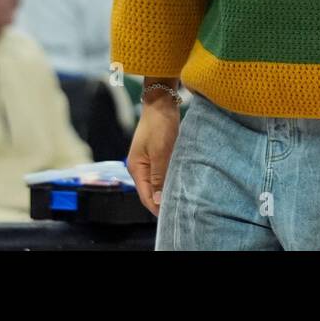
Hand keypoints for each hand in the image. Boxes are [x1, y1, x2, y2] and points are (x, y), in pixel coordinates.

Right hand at [128, 86, 180, 215]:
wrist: (161, 103)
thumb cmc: (159, 125)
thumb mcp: (160, 152)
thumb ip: (159, 177)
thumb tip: (157, 202)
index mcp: (137, 169)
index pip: (146, 197)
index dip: (158, 209)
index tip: (174, 217)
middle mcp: (140, 168)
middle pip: (150, 193)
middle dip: (163, 203)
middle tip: (181, 211)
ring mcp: (148, 163)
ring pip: (157, 185)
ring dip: (167, 192)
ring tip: (183, 201)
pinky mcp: (156, 157)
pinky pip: (162, 175)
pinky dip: (169, 181)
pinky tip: (181, 184)